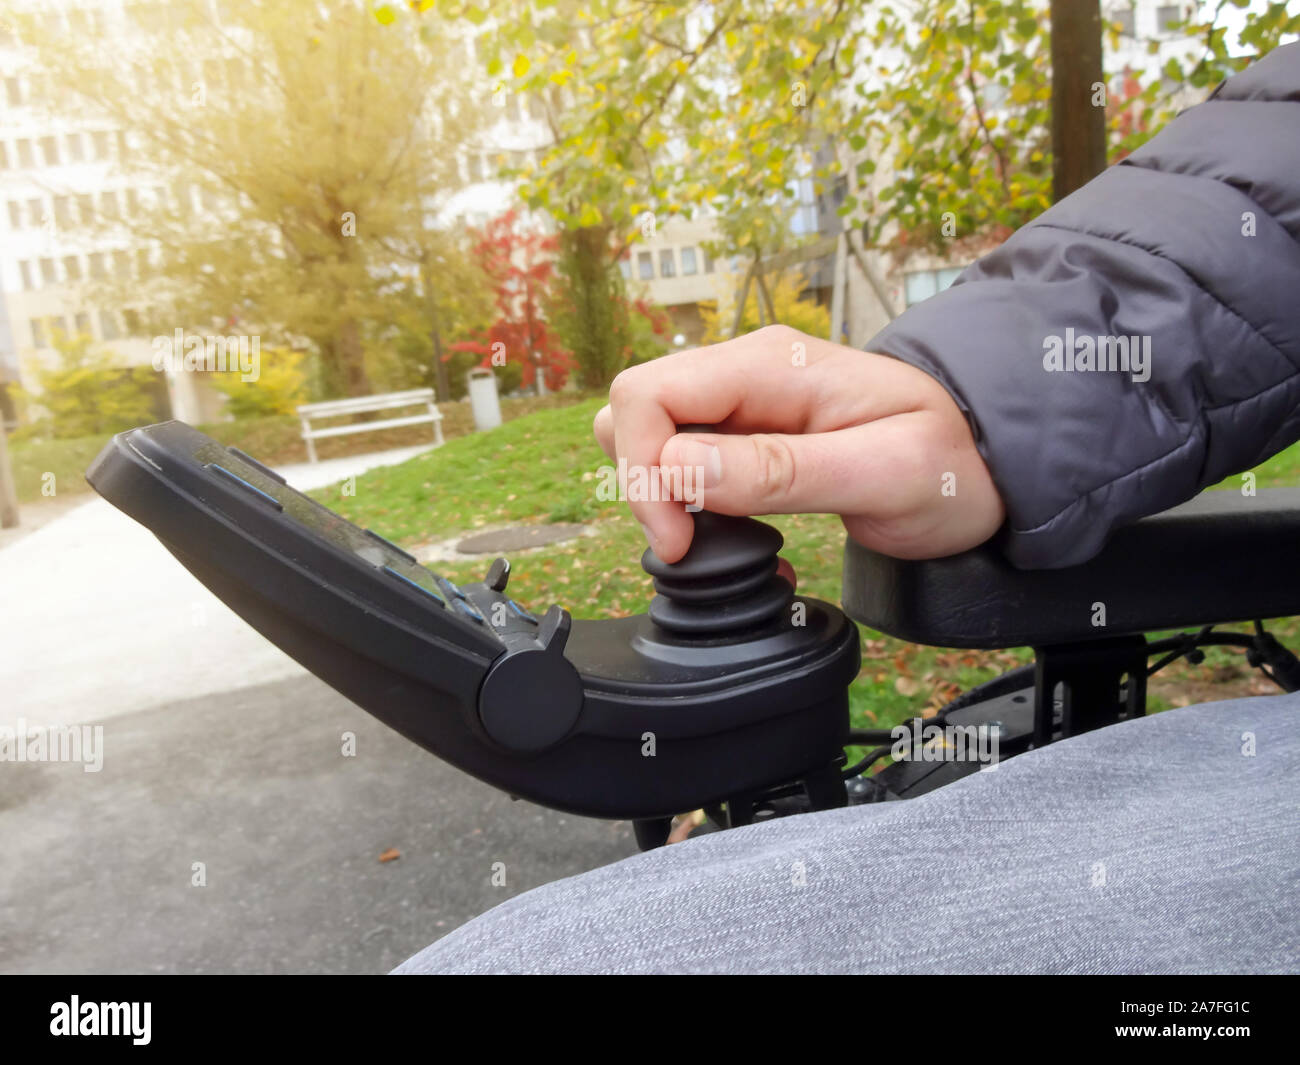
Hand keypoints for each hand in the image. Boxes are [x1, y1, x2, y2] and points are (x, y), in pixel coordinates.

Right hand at [593, 325, 1004, 563]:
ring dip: (662, 494)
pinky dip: (691, 505)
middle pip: (634, 410)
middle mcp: (746, 373)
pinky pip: (686, 461)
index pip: (647, 395)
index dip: (640, 470)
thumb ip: (782, 470)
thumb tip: (680, 466)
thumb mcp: (882, 473)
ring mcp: (745, 402)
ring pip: (651, 435)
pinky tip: (739, 537)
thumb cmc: (951, 463)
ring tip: (721, 541)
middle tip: (693, 546)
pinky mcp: (749, 434)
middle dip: (641, 483)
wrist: (988, 459)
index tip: (678, 538)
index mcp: (769, 366)